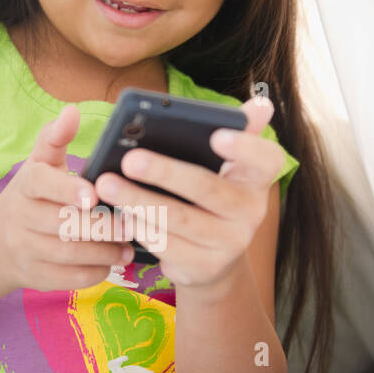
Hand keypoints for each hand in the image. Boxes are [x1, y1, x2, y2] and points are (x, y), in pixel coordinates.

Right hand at [0, 103, 133, 294]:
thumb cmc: (32, 197)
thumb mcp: (38, 165)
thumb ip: (56, 138)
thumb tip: (71, 111)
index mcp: (26, 184)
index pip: (41, 183)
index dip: (67, 189)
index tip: (94, 195)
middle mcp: (21, 217)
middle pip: (63, 224)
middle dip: (102, 226)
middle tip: (133, 224)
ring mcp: (26, 250)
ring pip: (70, 253)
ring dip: (105, 252)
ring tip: (130, 247)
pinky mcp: (35, 277)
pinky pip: (70, 278)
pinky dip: (96, 272)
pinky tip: (112, 263)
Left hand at [92, 96, 285, 288]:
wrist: (213, 260)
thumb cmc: (211, 199)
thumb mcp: (226, 170)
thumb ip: (238, 134)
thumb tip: (261, 104)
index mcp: (257, 180)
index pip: (266, 160)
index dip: (245, 147)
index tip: (215, 135)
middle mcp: (251, 213)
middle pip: (208, 188)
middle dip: (165, 173)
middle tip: (130, 159)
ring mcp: (230, 244)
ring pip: (180, 220)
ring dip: (139, 201)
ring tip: (107, 184)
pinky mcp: (205, 268)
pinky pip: (168, 247)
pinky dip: (141, 230)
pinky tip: (119, 216)